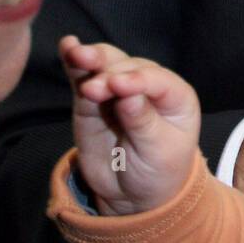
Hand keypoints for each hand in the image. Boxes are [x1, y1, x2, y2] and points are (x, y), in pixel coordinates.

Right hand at [58, 35, 199, 215]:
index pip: (157, 80)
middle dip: (110, 75)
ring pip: (107, 64)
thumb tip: (127, 94)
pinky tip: (67, 47)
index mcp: (176, 97)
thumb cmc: (157, 171)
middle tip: (92, 90)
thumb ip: (142, 122)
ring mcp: (119, 88)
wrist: (132, 195)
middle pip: (129, 67)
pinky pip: (85, 76)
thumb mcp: (157, 152)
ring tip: (76, 55)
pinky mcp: (93, 98)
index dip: (138, 80)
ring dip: (92, 58)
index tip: (118, 86)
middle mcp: (148, 85)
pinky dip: (75, 62)